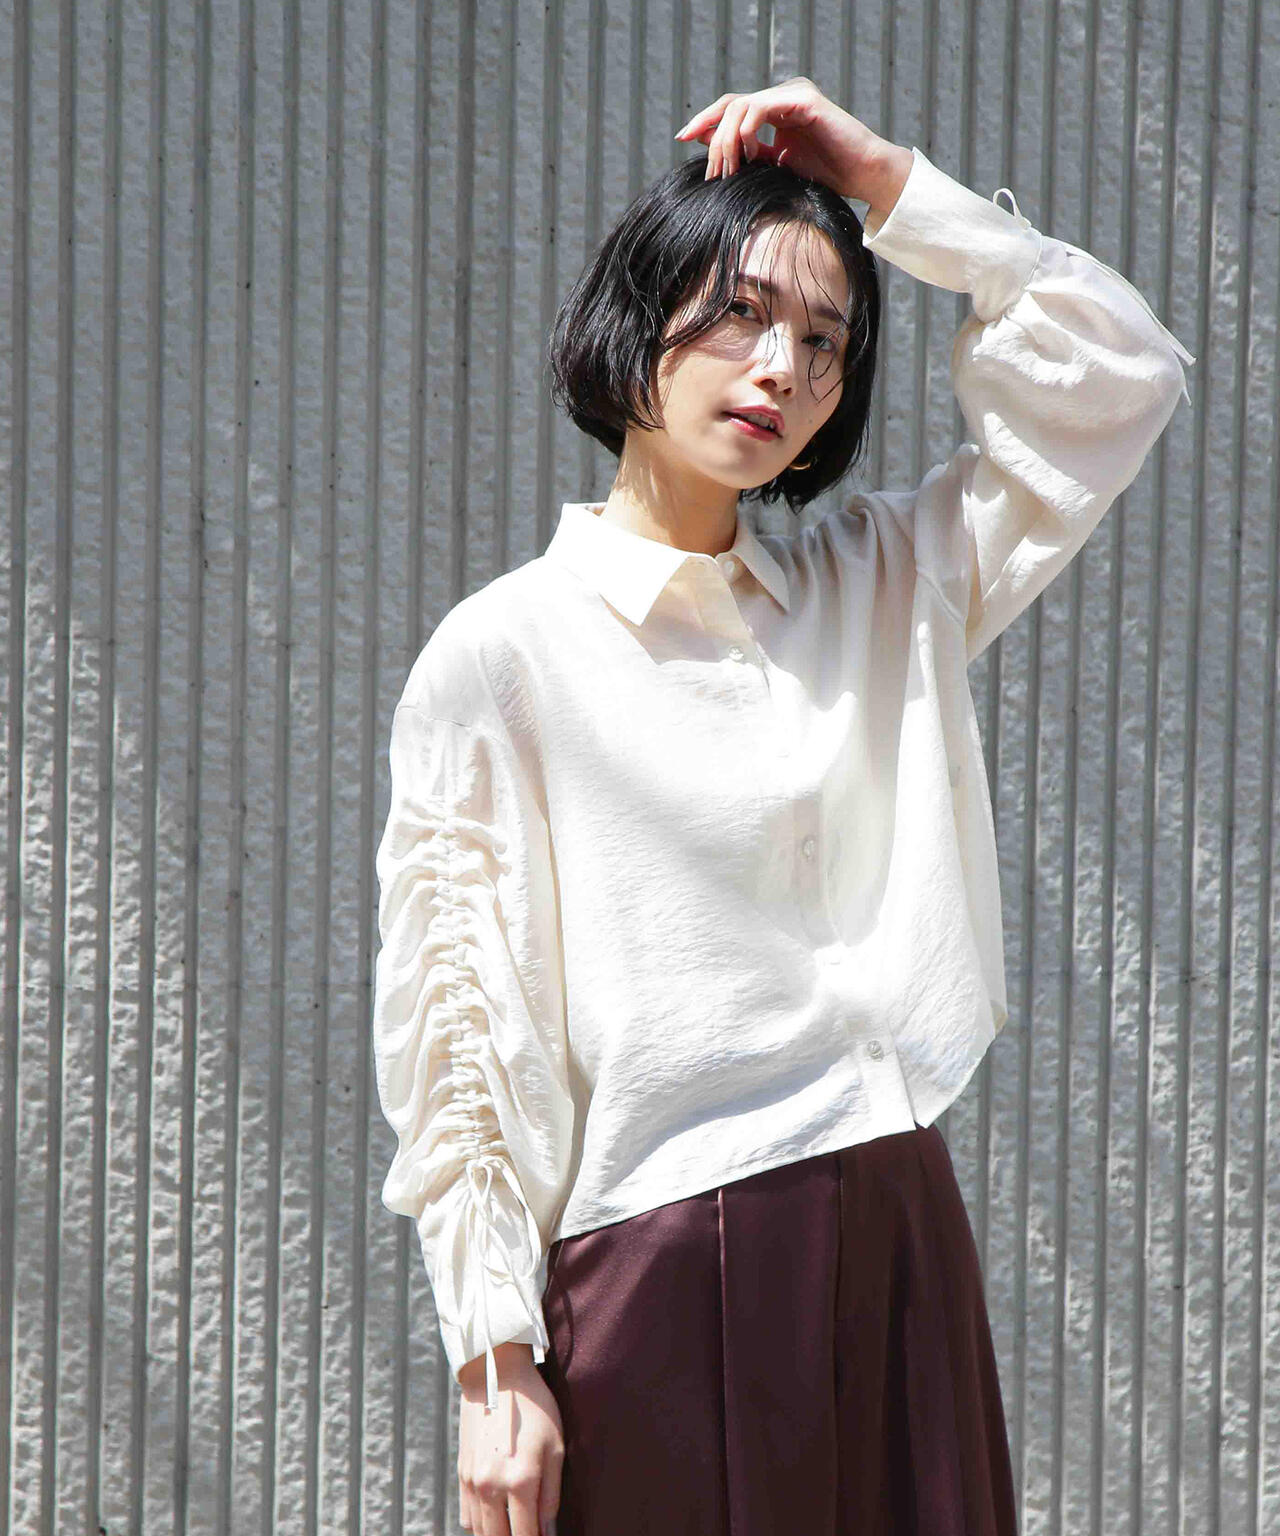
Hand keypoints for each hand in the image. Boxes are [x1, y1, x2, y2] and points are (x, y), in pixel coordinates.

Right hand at [457, 1342, 563, 1535]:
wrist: (497, 1376)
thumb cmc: (534, 1408)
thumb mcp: (556, 1447)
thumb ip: (552, 1494)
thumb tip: (548, 1531)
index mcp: (520, 1480)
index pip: (526, 1535)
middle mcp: (492, 1486)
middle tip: (530, 1530)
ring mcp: (473, 1482)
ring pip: (481, 1532)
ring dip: (497, 1534)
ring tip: (514, 1525)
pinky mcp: (462, 1474)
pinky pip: (467, 1516)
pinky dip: (480, 1525)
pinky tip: (496, 1516)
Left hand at [674, 76, 903, 207]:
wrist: (862, 177)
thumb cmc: (825, 176)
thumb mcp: (775, 167)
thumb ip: (748, 154)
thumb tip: (712, 149)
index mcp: (774, 110)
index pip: (730, 109)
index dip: (705, 122)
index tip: (683, 139)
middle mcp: (781, 97)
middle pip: (730, 104)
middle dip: (709, 131)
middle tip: (705, 165)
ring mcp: (792, 94)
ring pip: (741, 106)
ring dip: (726, 138)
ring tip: (728, 168)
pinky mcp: (804, 100)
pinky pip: (761, 107)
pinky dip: (747, 130)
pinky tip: (746, 153)